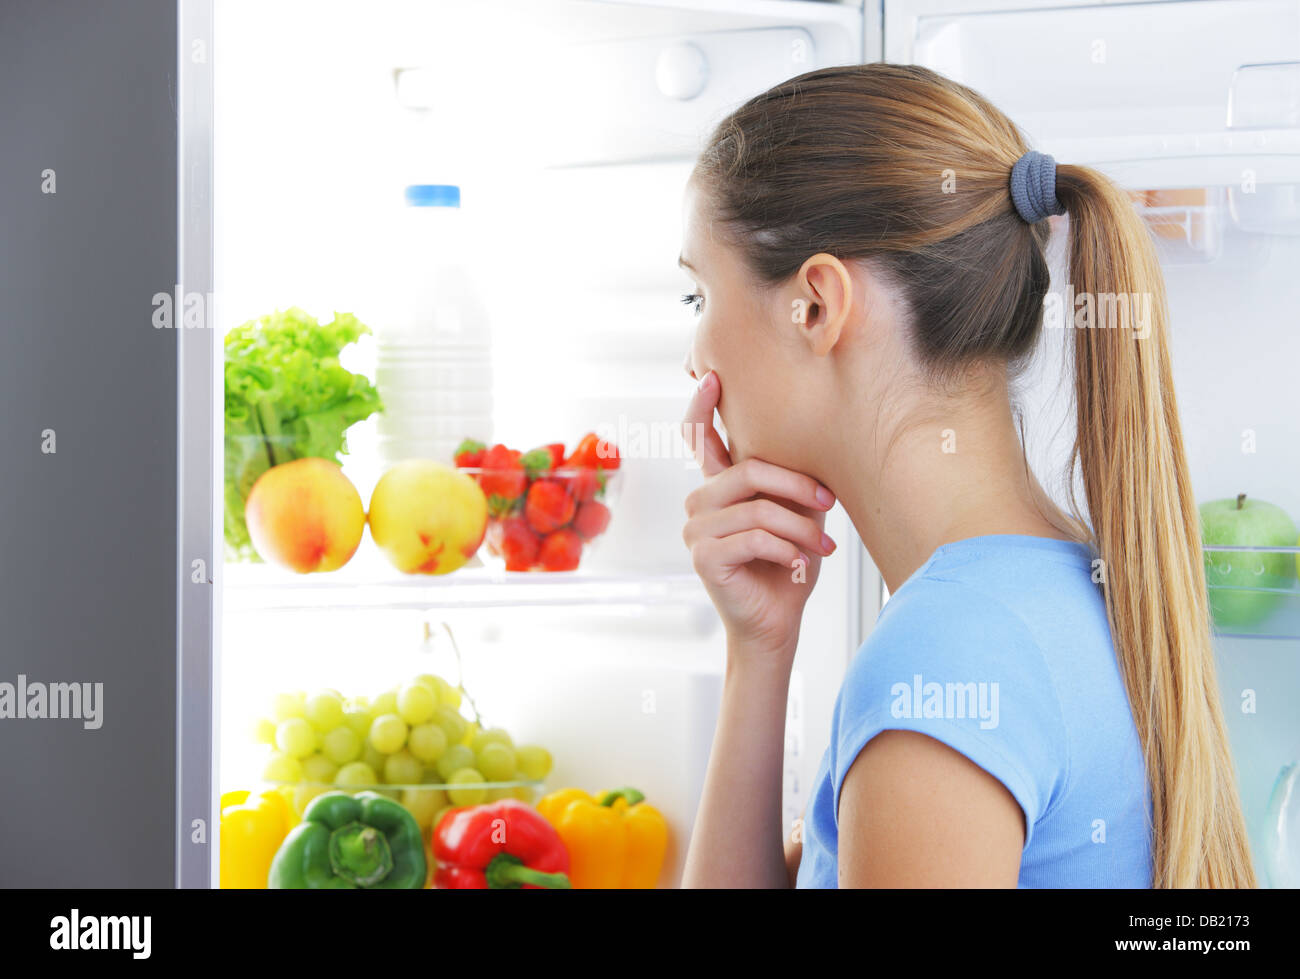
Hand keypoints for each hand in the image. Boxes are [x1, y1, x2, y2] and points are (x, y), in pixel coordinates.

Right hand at [680, 371, 835, 658]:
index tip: (712, 376)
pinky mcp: (704, 556)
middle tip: (830, 502)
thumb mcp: (796, 514)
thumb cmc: (788, 567)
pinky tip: (801, 565)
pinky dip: (788, 551)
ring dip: (800, 528)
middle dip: (797, 486)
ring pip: (758, 509)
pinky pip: (755, 538)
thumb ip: (792, 482)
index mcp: (718, 488)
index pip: (699, 440)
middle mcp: (699, 503)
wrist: (775, 623)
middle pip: (749, 470)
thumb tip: (819, 442)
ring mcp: (696, 530)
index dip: (703, 408)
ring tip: (823, 547)